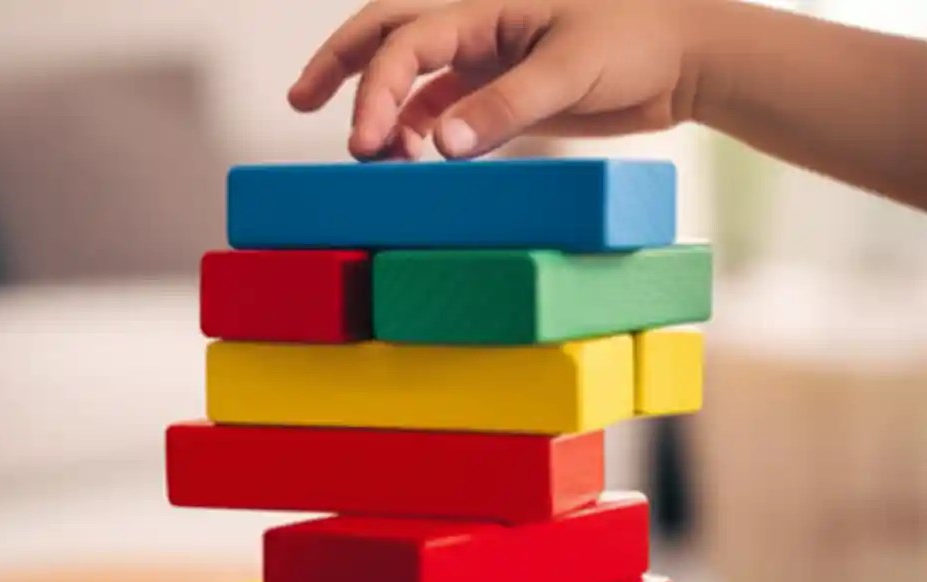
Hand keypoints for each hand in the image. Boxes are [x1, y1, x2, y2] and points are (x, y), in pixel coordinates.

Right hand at [288, 0, 706, 159]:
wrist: (689, 60)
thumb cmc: (640, 42)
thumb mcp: (572, 71)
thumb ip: (505, 107)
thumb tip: (438, 145)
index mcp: (487, 6)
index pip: (406, 41)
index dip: (374, 89)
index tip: (365, 142)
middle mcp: (477, 27)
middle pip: (386, 33)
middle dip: (339, 64)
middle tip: (300, 100)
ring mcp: (486, 60)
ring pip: (410, 77)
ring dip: (382, 110)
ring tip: (370, 156)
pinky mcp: (501, 93)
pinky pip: (442, 110)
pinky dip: (417, 133)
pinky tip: (412, 159)